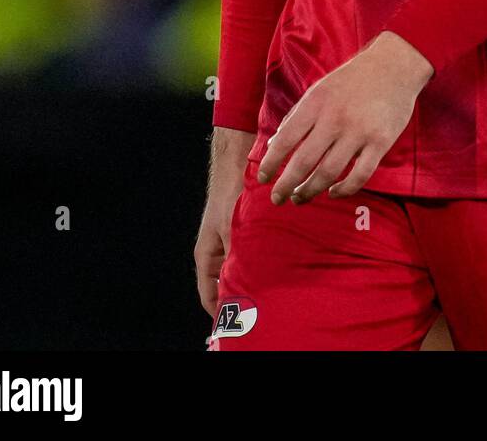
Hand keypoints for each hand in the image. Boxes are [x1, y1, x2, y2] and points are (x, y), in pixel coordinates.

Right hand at [194, 126, 253, 315]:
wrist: (238, 162)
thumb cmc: (229, 193)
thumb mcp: (232, 228)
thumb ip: (237, 254)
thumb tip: (245, 281)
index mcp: (206, 255)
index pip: (209, 295)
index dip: (221, 312)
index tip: (237, 325)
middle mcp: (218, 252)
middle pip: (225, 285)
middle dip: (240, 298)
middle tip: (260, 312)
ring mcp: (231, 242)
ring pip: (241, 270)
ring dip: (253, 279)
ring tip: (272, 294)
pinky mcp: (246, 232)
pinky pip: (253, 255)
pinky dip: (262, 263)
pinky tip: (280, 269)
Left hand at [257, 32, 433, 203]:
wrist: (394, 65)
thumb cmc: (352, 79)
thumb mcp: (319, 89)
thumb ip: (297, 116)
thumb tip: (273, 144)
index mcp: (316, 103)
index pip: (286, 139)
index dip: (271, 162)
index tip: (262, 178)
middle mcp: (335, 118)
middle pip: (304, 161)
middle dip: (286, 185)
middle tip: (277, 198)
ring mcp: (359, 132)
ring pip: (329, 172)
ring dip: (311, 190)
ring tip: (300, 198)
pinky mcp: (380, 142)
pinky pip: (360, 175)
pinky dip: (344, 190)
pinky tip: (333, 193)